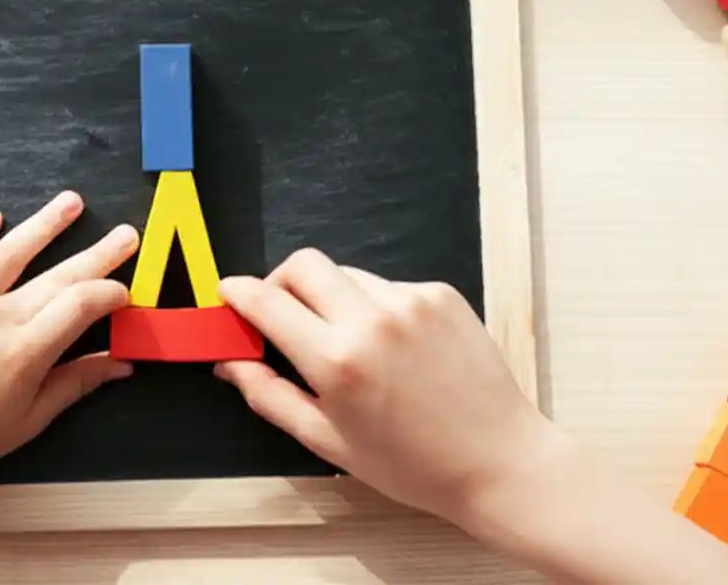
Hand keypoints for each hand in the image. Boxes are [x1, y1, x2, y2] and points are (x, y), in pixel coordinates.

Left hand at [0, 191, 138, 480]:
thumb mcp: (29, 420)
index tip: (123, 293)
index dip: (109, 294)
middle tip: (126, 234)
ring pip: (11, 253)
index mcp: (26, 351)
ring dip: (45, 225)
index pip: (81, 305)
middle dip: (99, 254)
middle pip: (59, 276)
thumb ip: (76, 384)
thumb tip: (119, 365)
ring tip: (72, 202)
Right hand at [215, 249, 555, 524]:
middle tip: (280, 313)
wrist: (498, 461)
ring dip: (330, 298)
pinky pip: (388, 286)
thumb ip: (269, 395)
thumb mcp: (328, 441)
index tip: (229, 293)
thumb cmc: (413, 465)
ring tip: (349, 346)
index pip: (267, 301)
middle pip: (303, 264)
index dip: (238, 293)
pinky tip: (392, 349)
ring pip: (346, 275)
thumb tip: (231, 362)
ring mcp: (411, 302)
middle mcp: (373, 320)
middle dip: (280, 281)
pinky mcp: (441, 295)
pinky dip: (375, 308)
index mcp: (337, 361)